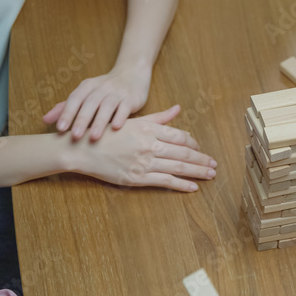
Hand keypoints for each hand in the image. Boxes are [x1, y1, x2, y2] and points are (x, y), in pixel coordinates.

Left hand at [44, 63, 151, 140]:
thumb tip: (45, 120)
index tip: (60, 128)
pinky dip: (121, 117)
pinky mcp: (131, 98)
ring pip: (107, 106)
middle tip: (74, 136)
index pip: (75, 99)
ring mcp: (117, 92)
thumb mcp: (85, 94)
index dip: (67, 113)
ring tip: (93, 137)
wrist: (132, 73)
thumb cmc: (105, 88)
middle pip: (90, 103)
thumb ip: (66, 107)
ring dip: (100, 121)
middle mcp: (102, 87)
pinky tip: (115, 128)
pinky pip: (125, 107)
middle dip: (82, 119)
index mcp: (87, 86)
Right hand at [65, 105, 215, 191]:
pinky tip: (193, 187)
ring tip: (210, 174)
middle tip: (214, 164)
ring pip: (178, 168)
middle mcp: (149, 145)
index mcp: (149, 129)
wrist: (81, 148)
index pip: (179, 136)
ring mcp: (144, 162)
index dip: (193, 144)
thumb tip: (177, 108)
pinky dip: (181, 185)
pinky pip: (164, 182)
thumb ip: (158, 117)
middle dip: (201, 159)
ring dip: (197, 172)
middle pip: (183, 153)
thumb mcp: (132, 120)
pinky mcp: (136, 178)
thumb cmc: (105, 133)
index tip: (200, 148)